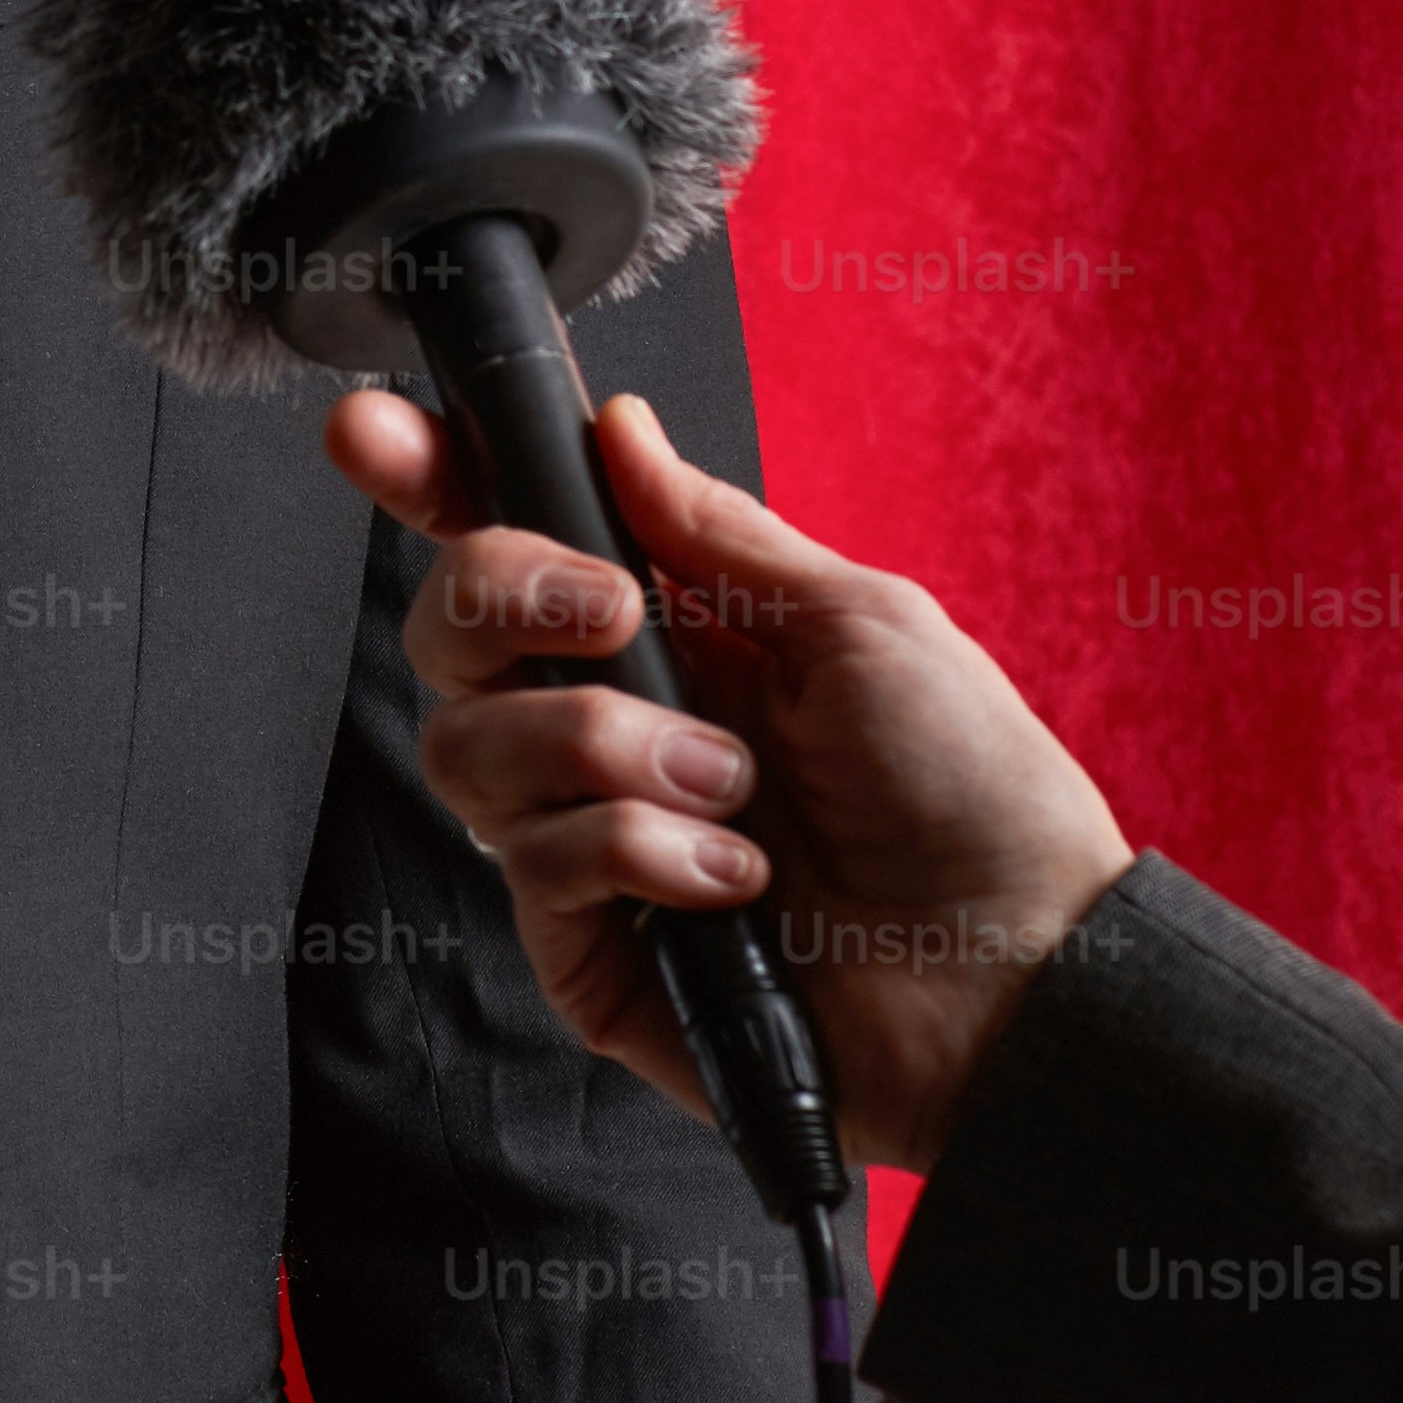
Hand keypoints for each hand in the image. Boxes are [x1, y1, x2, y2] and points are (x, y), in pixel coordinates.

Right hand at [328, 384, 1129, 1169]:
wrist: (1025, 970)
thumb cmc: (975, 794)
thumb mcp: (861, 619)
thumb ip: (718, 532)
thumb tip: (618, 432)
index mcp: (670, 636)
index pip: (509, 545)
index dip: (427, 483)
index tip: (377, 433)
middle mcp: (608, 731)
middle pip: (444, 634)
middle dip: (504, 594)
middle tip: (611, 610)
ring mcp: (588, 844)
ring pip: (468, 748)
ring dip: (605, 746)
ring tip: (733, 787)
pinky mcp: (589, 952)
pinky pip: (538, 865)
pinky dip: (640, 850)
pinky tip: (737, 879)